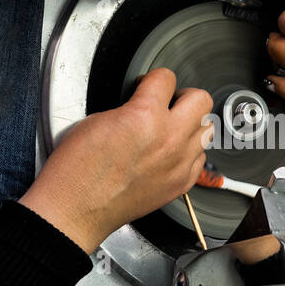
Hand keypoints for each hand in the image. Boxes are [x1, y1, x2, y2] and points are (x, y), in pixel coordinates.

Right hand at [21, 69, 211, 251]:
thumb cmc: (78, 169)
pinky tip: (170, 153)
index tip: (147, 86)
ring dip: (190, 124)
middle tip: (168, 103)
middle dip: (183, 96)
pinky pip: (199, 158)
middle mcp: (169, 139)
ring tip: (171, 129)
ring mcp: (179, 163)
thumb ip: (131, 106)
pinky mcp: (181, 183)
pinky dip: (188, 152)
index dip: (153, 79)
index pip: (166, 77)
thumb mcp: (98, 119)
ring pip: (207, 130)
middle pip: (202, 99)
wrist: (77, 208)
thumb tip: (144, 103)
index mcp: (145, 116)